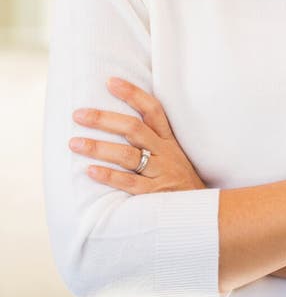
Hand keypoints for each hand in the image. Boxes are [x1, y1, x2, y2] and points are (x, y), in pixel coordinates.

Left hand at [70, 77, 206, 193]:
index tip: (111, 81)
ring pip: (127, 155)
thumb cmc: (180, 184)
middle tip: (79, 114)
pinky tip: (90, 171)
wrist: (201, 214)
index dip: (132, 94)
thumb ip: (154, 141)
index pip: (152, 110)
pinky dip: (109, 176)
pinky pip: (129, 183)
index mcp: (168, 141)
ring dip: (99, 147)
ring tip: (74, 142)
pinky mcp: (153, 196)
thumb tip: (121, 123)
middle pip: (133, 128)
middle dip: (104, 119)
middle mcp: (164, 153)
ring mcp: (159, 173)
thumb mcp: (174, 156)